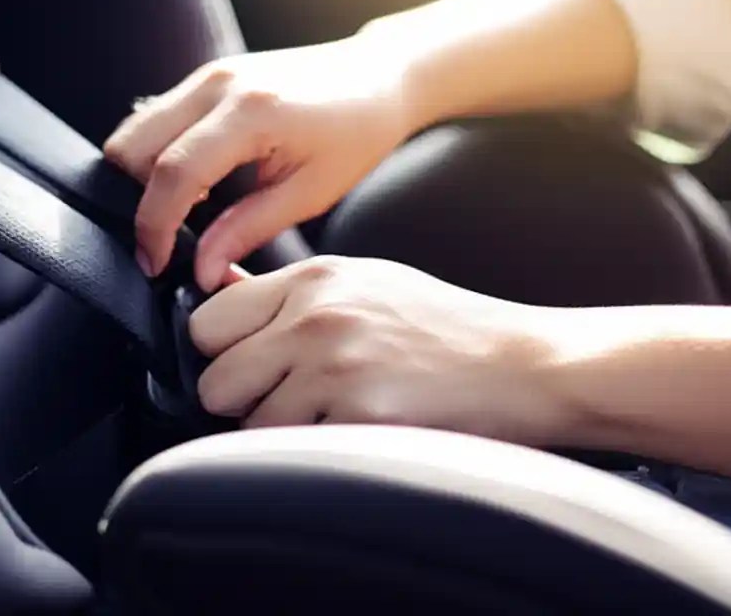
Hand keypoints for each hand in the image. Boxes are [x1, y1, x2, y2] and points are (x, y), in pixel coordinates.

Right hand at [103, 37, 420, 290]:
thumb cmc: (357, 133)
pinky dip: (156, 155)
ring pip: (135, 130)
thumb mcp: (310, 193)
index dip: (155, 227)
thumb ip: (247, 230)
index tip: (155, 264)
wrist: (378, 75)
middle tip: (166, 241)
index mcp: (251, 112)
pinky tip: (193, 183)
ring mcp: (207, 74)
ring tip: (184, 212)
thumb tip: (201, 271)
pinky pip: (154, 118)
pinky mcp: (205, 76)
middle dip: (136, 201)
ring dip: (142, 177)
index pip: (174, 173)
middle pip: (132, 147)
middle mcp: (218, 85)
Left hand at [191, 256, 572, 444]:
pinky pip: (292, 451)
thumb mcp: (365, 285)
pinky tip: (356, 431)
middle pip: (215, 378)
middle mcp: (315, 316)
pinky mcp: (358, 415)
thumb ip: (290, 293)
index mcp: (313, 278)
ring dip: (276, 432)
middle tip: (287, 399)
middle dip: (240, 399)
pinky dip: (314, 451)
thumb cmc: (446, 329)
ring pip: (247, 423)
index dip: (220, 352)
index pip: (206, 320)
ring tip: (332, 415)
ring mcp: (335, 366)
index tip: (246, 363)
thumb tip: (218, 292)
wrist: (524, 365)